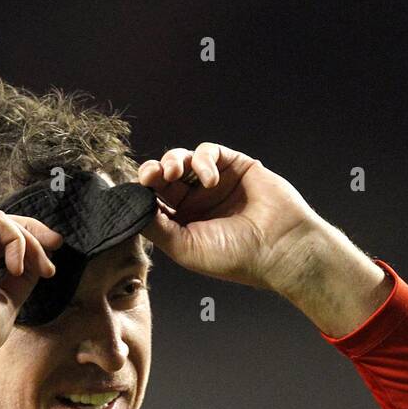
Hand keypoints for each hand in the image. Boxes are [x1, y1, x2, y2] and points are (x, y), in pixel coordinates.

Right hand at [0, 211, 62, 354]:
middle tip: (57, 243)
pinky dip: (17, 241)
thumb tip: (38, 265)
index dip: (25, 247)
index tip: (48, 263)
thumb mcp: (6, 301)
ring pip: (2, 224)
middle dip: (33, 234)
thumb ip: (19, 281)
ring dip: (30, 243)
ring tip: (44, 268)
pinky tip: (16, 269)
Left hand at [137, 142, 320, 293]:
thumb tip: (128, 208)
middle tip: (151, 175)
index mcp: (182, 224)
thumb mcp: (184, 247)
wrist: (279, 247)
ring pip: (182, 160)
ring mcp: (215, 184)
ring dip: (172, 161)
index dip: (141, 192)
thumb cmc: (233, 256)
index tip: (134, 190)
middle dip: (153, 172)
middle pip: (163, 177)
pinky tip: (210, 179)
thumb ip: (154, 227)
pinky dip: (202, 160)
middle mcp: (196, 203)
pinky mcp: (235, 166)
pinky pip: (208, 152)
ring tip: (175, 171)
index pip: (153, 201)